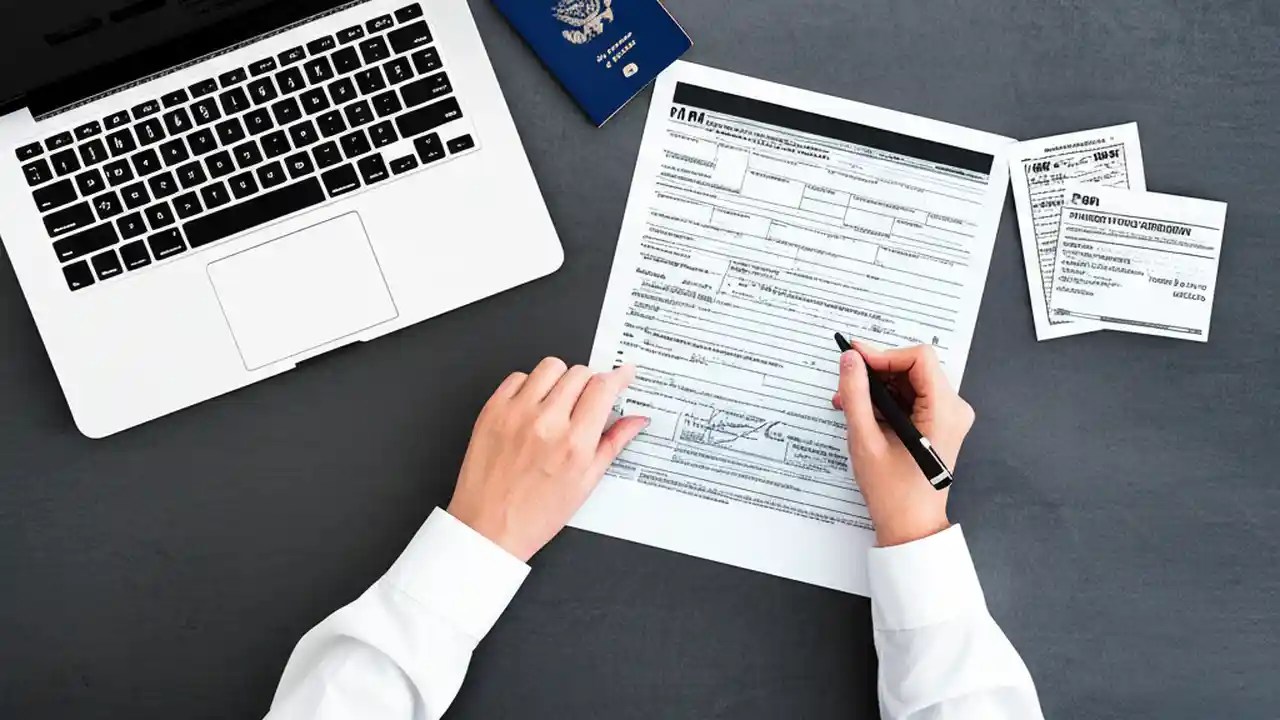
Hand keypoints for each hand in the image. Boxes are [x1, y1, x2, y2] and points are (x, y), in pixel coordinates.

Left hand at [447, 358, 648, 561]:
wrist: (488, 527)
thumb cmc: (535, 514)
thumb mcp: (585, 483)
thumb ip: (613, 444)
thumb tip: (636, 420)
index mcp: (574, 443)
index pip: (603, 388)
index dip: (618, 376)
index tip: (623, 374)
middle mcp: (546, 423)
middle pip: (580, 373)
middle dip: (590, 382)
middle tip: (587, 400)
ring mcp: (516, 413)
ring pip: (550, 366)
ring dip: (561, 379)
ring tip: (559, 402)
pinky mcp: (492, 411)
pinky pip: (517, 377)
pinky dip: (529, 386)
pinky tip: (532, 407)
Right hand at [832, 343, 974, 546]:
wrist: (911, 526)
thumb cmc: (893, 492)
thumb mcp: (865, 440)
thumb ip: (856, 395)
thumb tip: (849, 360)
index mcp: (944, 411)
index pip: (918, 358)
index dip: (884, 354)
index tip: (855, 360)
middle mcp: (954, 409)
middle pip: (914, 368)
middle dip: (877, 372)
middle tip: (846, 381)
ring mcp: (949, 416)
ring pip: (910, 381)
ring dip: (878, 387)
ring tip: (848, 401)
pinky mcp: (939, 423)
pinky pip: (912, 397)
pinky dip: (887, 400)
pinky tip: (863, 412)